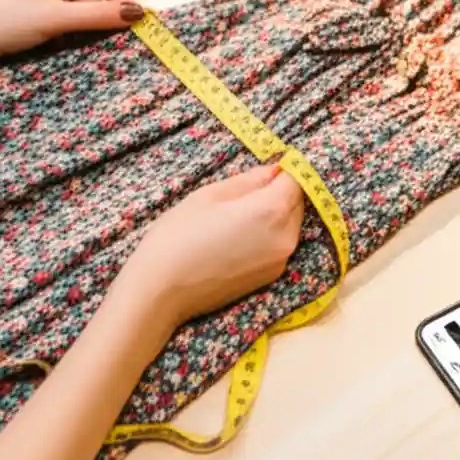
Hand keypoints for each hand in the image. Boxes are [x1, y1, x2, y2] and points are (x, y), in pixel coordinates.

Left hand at [0, 0, 147, 56]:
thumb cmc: (2, 20)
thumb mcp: (55, 19)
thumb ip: (99, 16)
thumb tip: (138, 14)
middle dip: (116, 1)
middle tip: (128, 29)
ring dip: (102, 14)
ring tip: (106, 37)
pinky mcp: (50, 1)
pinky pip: (80, 7)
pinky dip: (88, 21)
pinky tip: (88, 37)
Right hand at [114, 165, 304, 327]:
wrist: (162, 291)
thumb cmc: (178, 236)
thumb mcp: (209, 195)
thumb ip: (249, 180)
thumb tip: (275, 170)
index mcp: (271, 210)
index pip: (296, 179)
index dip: (283, 169)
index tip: (265, 168)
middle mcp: (286, 237)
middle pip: (297, 202)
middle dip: (279, 191)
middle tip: (243, 193)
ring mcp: (281, 260)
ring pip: (290, 224)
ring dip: (275, 214)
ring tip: (236, 216)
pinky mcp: (271, 276)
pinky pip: (280, 244)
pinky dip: (268, 234)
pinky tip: (238, 236)